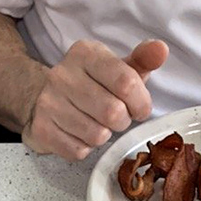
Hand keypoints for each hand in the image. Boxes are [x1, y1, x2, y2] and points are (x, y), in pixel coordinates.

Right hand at [22, 39, 168, 160]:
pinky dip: (85, 148)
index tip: (141, 109)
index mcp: (85, 54)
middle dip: (122, 121)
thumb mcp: (115, 67)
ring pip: (96, 135)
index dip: (141, 102)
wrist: (39, 99)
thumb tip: (160, 50)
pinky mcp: (41, 129)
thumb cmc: (89, 84)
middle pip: (113, 112)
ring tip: (97, 125)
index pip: (125, 81)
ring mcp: (48, 104)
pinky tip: (80, 135)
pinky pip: (78, 151)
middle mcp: (62, 76)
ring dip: (104, 136)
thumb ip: (141, 60)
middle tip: (118, 119)